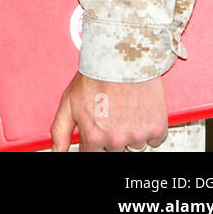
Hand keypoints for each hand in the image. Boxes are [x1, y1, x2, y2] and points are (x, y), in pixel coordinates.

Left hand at [50, 72, 166, 151]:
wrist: (122, 59)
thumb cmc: (95, 77)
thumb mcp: (68, 103)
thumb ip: (60, 132)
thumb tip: (55, 152)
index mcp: (93, 136)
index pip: (91, 154)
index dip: (93, 140)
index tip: (96, 130)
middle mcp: (116, 140)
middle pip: (114, 150)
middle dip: (111, 135)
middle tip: (111, 113)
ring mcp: (138, 136)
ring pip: (134, 145)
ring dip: (130, 132)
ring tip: (124, 109)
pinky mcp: (157, 129)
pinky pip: (154, 140)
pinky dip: (148, 129)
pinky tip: (139, 111)